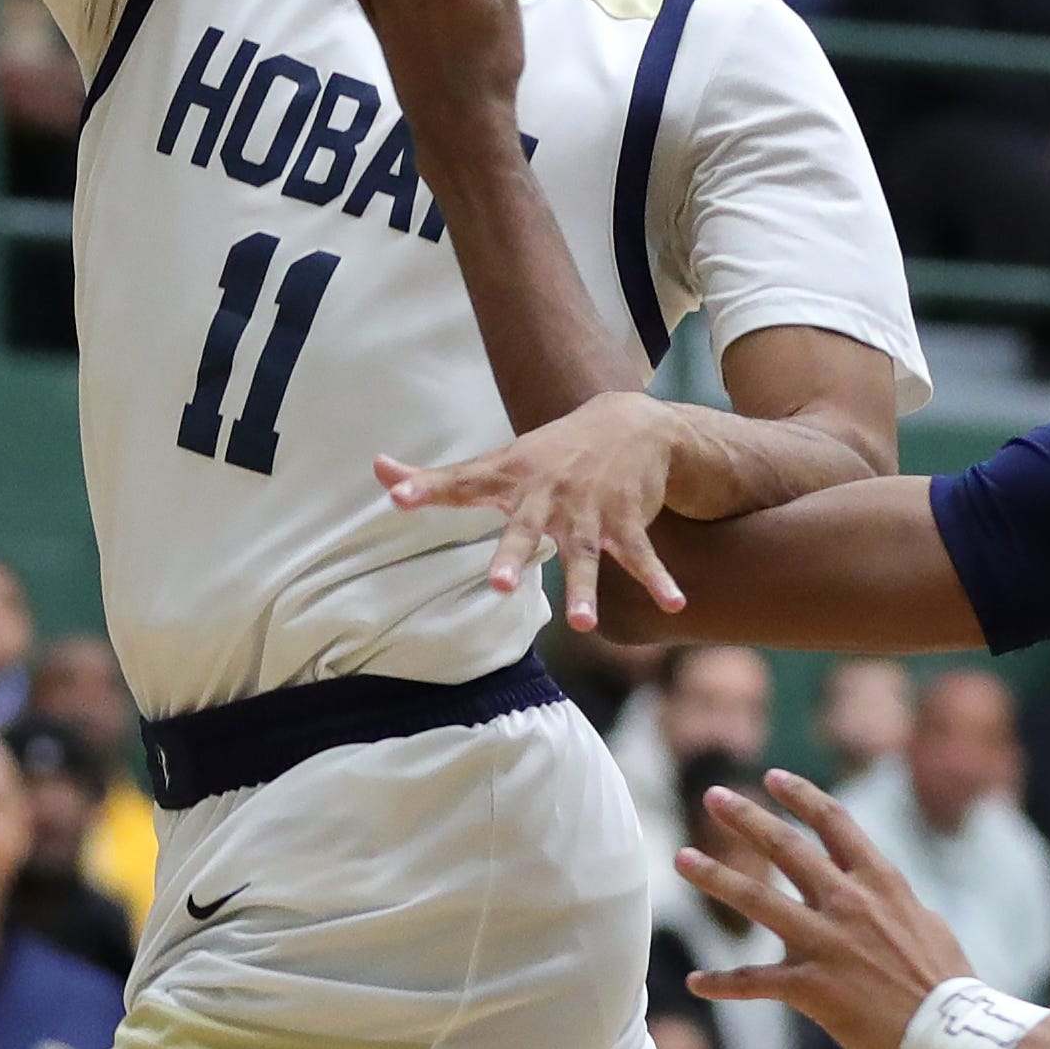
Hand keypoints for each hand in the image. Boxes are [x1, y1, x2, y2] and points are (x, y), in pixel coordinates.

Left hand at [377, 391, 690, 624]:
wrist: (629, 423)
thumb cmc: (550, 453)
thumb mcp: (497, 460)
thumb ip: (440, 477)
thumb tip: (376, 469)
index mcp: (511, 478)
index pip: (460, 482)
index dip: (428, 487)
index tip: (395, 494)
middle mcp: (548, 495)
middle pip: (527, 529)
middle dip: (515, 555)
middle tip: (500, 587)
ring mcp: (589, 509)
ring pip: (586, 553)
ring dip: (586, 588)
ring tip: (582, 625)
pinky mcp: (626, 520)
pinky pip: (641, 556)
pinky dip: (658, 579)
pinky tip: (673, 603)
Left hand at [679, 771, 973, 1048]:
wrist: (955, 1033)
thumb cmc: (948, 983)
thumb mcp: (927, 924)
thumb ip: (894, 905)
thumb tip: (885, 898)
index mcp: (880, 882)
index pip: (834, 823)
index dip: (801, 796)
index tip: (773, 776)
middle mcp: (849, 902)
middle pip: (787, 847)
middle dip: (746, 818)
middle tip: (714, 796)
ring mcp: (828, 943)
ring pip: (759, 900)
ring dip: (716, 877)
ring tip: (682, 858)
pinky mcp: (814, 988)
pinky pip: (756, 982)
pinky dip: (723, 983)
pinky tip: (697, 981)